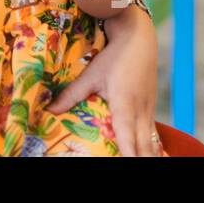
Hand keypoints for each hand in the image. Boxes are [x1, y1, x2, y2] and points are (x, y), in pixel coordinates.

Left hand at [48, 5, 159, 155]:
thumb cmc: (113, 57)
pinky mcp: (151, 106)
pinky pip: (152, 132)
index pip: (127, 135)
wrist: (138, 38)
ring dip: (147, 154)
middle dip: (140, 158)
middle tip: (131, 164)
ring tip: (142, 161)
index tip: (128, 161)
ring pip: (151, 139)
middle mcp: (140, 110)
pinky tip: (149, 153)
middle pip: (144, 144)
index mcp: (124, 104)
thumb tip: (50, 110)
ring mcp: (149, 109)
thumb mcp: (90, 75)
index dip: (129, 152)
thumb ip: (71, 94)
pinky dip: (151, 145)